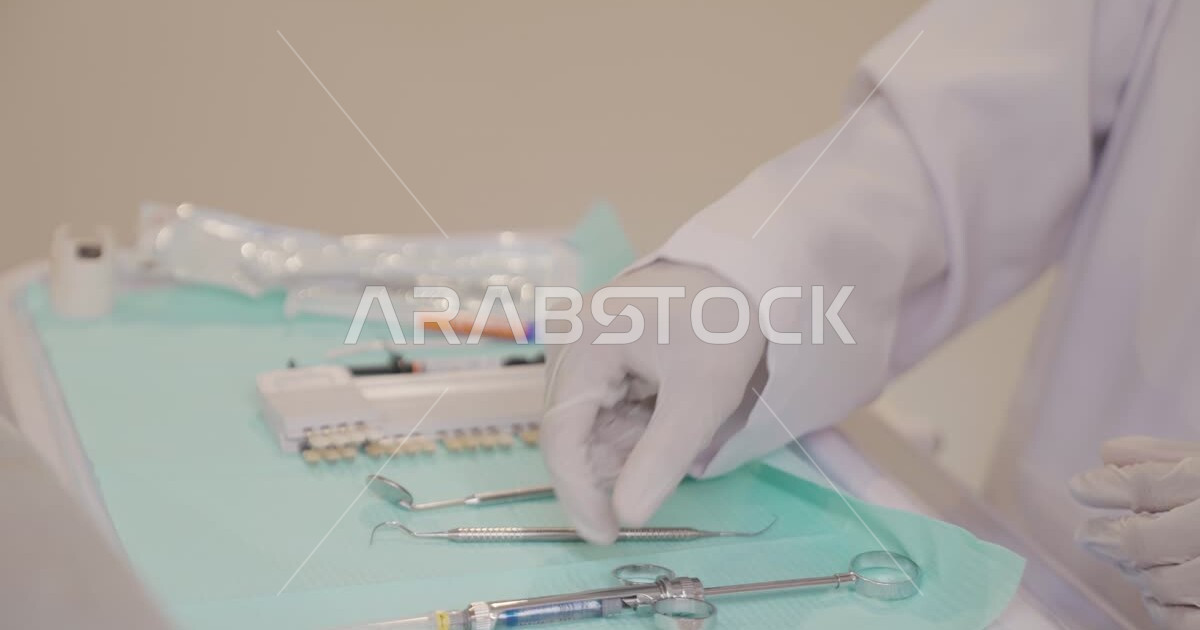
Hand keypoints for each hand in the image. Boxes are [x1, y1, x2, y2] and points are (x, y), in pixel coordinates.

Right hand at [541, 261, 765, 542]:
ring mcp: (581, 344)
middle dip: (604, 470)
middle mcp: (568, 342)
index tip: (608, 535)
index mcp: (583, 344)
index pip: (561, 435)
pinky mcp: (598, 348)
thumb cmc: (724, 326)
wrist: (747, 272)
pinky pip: (600, 404)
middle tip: (642, 502)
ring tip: (669, 442)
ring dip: (619, 449)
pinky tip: (662, 424)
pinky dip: (627, 428)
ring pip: (585, 421)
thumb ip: (660, 460)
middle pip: (569, 429)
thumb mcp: (701, 398)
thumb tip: (626, 518)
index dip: (579, 493)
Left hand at [1070, 437, 1199, 628]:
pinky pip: (1183, 621)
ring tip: (1124, 559)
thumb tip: (1106, 453)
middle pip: (1143, 542)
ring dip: (1134, 572)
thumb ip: (1165, 457)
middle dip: (1106, 537)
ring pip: (1159, 583)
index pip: (1143, 486)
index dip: (1102, 488)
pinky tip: (1157, 593)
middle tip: (1088, 534)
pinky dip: (1162, 608)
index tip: (1080, 488)